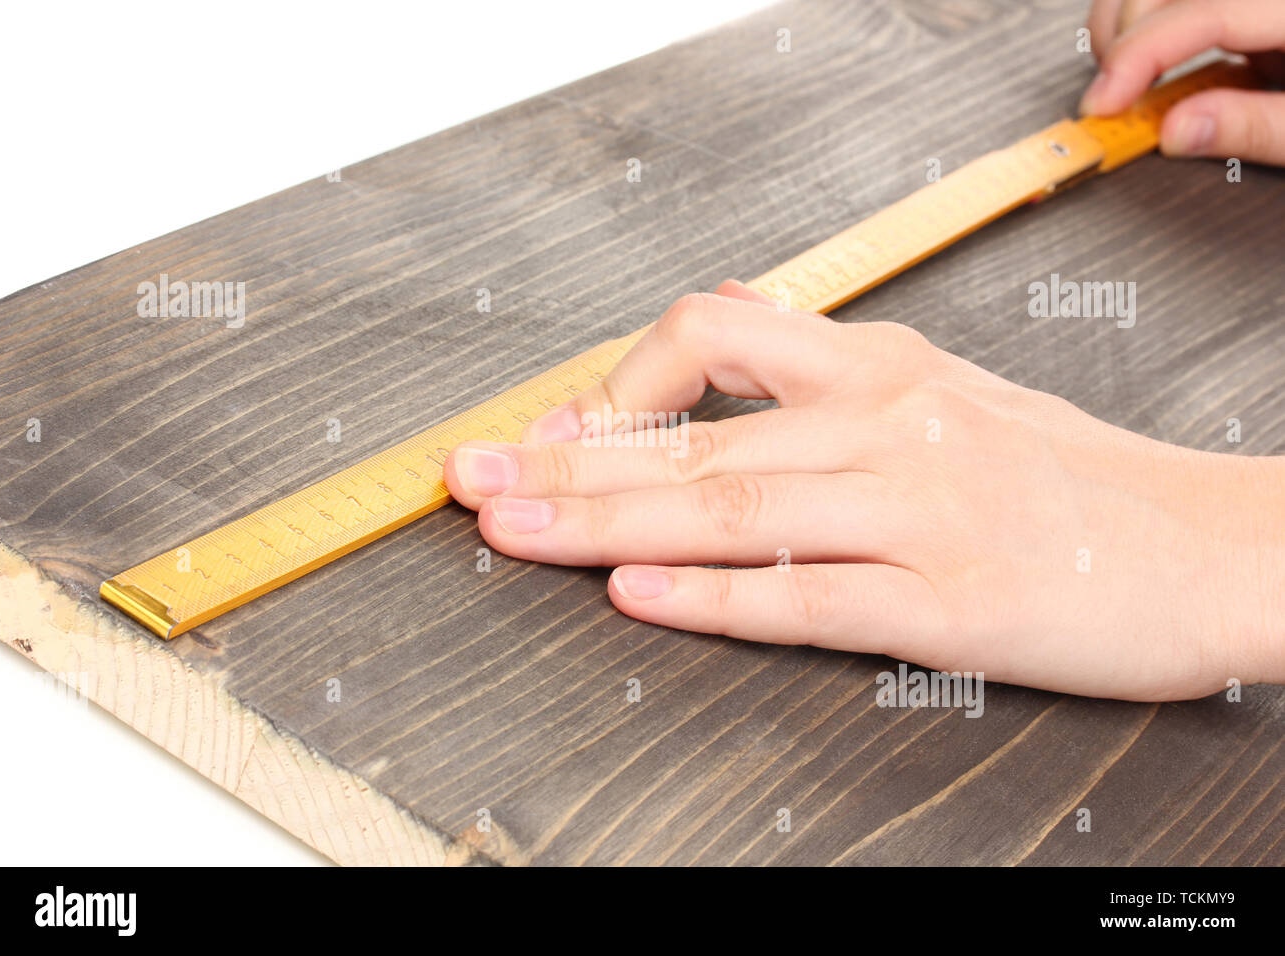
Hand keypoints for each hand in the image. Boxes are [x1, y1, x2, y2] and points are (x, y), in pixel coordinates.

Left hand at [445, 284, 1284, 700]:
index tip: (553, 429)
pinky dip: (716, 599)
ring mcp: (919, 513)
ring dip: (608, 523)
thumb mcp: (950, 398)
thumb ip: (831, 390)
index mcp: (885, 368)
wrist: (1213, 542)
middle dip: (569, 463)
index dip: (620, 383)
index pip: (720, 336)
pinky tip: (641, 598)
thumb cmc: (1073, 480)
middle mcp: (891, 424)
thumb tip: (720, 375)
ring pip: (733, 508)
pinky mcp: (950, 603)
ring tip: (515, 534)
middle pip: (697, 437)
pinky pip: (809, 597)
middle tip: (474, 478)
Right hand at [1081, 0, 1284, 163]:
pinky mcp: (1243, 7)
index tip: (1104, 105)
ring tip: (1124, 81)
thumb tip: (1176, 131)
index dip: (1139, 56)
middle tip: (1111, 98)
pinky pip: (1172, 4)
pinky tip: (1149, 65)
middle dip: (1123, 37)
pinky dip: (1144, 27)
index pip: (1202, 11)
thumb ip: (1253, 128)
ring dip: (1124, 29)